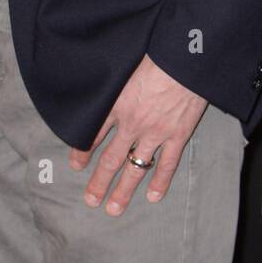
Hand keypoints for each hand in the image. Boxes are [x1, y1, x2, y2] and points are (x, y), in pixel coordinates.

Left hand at [69, 53, 207, 214]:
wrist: (185, 59)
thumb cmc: (155, 54)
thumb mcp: (125, 66)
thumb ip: (114, 83)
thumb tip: (101, 86)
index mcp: (117, 104)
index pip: (93, 133)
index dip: (82, 150)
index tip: (76, 165)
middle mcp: (133, 123)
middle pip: (111, 159)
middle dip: (99, 182)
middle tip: (90, 200)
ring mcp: (155, 133)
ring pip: (135, 168)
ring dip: (123, 190)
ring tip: (113, 209)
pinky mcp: (177, 135)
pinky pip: (167, 164)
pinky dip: (160, 181)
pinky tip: (153, 197)